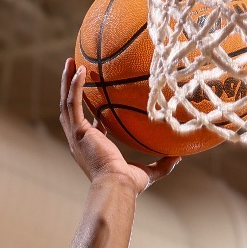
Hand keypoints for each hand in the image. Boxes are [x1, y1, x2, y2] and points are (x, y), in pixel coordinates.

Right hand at [58, 60, 179, 191]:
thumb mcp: (148, 173)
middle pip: (71, 109)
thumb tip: (180, 155)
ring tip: (70, 61)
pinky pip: (73, 103)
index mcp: (93, 149)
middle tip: (75, 69)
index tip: (98, 98)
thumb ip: (162, 164)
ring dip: (67, 81)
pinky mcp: (78, 131)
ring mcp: (77, 136)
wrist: (117, 186)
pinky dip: (74, 86)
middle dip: (71, 89)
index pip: (91, 127)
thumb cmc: (130, 185)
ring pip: (66, 102)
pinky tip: (80, 70)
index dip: (93, 112)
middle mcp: (80, 141)